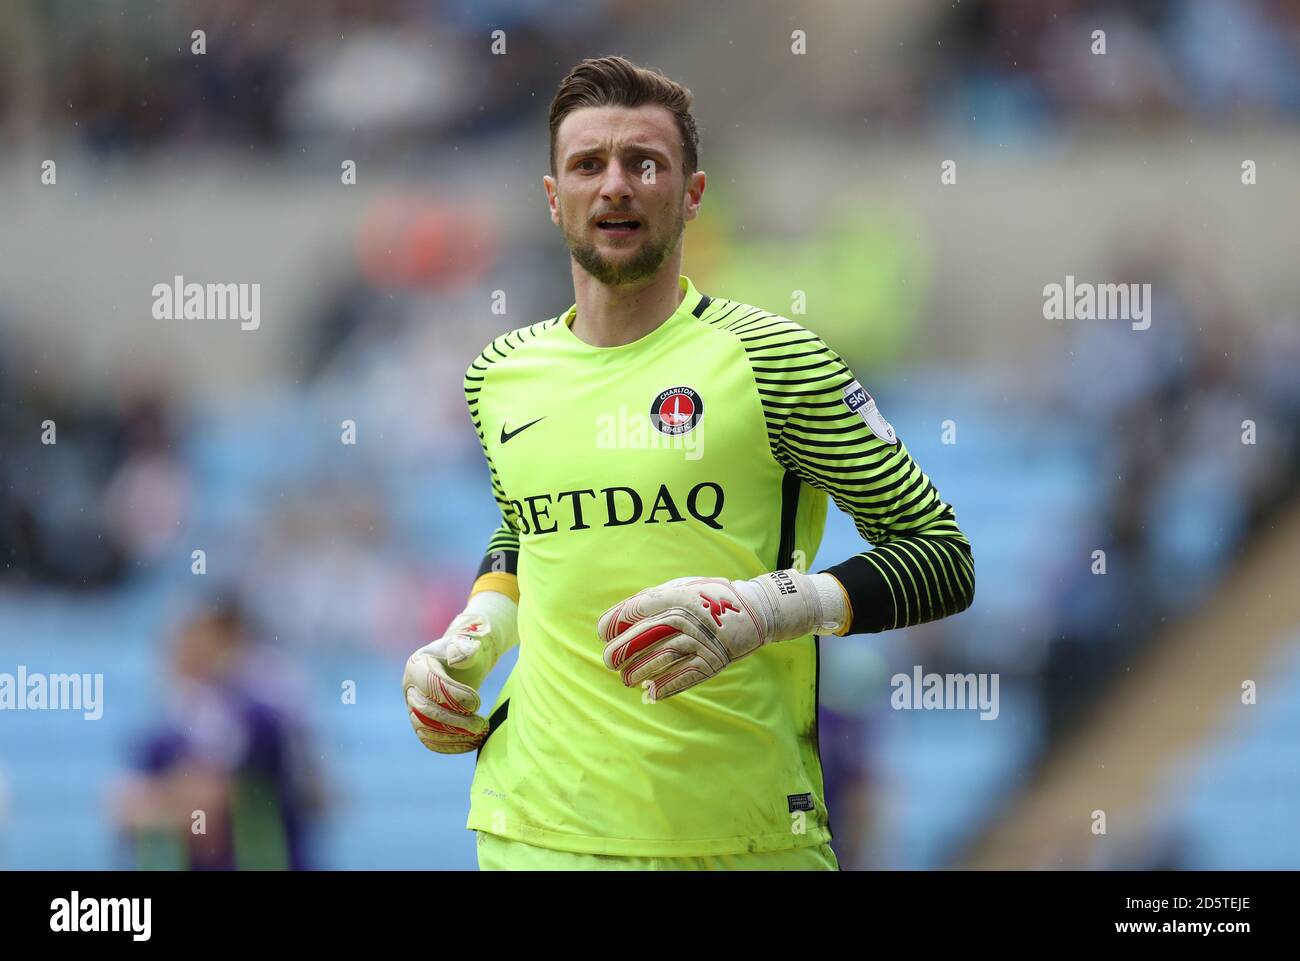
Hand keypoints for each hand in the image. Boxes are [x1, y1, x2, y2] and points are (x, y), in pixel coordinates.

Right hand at [403, 614, 493, 753]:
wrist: (462, 666)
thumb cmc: (466, 654)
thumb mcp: (467, 645)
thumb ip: (464, 648)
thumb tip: (459, 657)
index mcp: (416, 665)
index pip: (431, 685)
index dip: (454, 696)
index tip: (478, 702)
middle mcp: (410, 688)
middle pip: (426, 710)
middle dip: (455, 720)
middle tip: (481, 725)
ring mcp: (412, 707)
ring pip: (426, 728)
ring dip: (453, 736)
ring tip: (479, 735)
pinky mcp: (420, 723)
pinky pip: (428, 739)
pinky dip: (448, 746)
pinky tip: (470, 745)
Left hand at [597, 571, 828, 700]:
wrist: (756, 611)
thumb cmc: (710, 598)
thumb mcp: (684, 587)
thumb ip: (655, 599)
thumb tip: (622, 617)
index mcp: (678, 595)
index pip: (638, 609)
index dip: (615, 622)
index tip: (603, 632)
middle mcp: (688, 618)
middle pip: (646, 637)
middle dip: (622, 651)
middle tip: (609, 660)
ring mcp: (701, 641)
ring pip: (661, 659)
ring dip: (639, 671)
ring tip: (626, 678)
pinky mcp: (713, 661)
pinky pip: (685, 677)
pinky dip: (666, 687)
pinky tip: (651, 693)